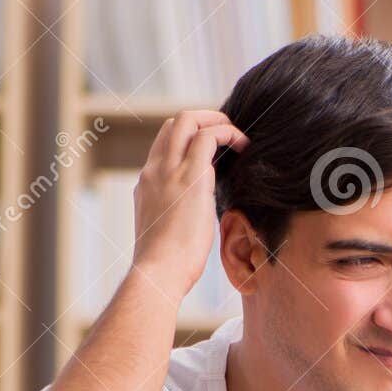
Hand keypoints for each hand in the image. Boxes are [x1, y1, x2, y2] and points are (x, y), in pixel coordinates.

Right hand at [130, 109, 247, 303]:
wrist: (157, 272)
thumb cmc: (165, 265)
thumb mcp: (166, 231)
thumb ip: (176, 215)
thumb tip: (195, 218)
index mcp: (148, 183)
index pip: (165, 145)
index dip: (188, 137)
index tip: (211, 147)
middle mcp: (154, 170)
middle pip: (173, 123)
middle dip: (202, 118)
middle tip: (226, 131)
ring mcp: (169, 170)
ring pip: (187, 120)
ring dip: (216, 120)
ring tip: (238, 136)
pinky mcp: (191, 177)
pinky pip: (209, 137)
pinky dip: (228, 134)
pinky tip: (244, 146)